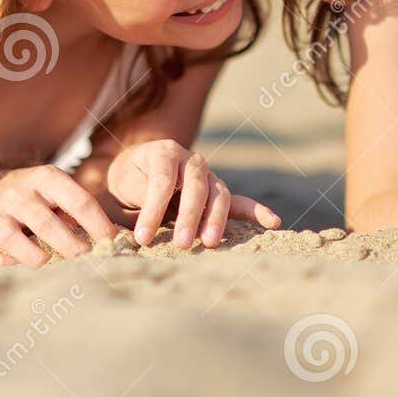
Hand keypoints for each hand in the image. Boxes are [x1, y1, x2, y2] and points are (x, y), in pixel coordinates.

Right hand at [0, 165, 117, 268]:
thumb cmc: (37, 198)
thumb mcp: (58, 191)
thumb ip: (80, 208)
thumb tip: (115, 239)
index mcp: (46, 179)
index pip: (78, 200)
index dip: (98, 223)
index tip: (112, 242)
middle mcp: (18, 193)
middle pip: (45, 221)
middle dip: (69, 244)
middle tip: (86, 260)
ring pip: (10, 235)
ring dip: (32, 254)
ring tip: (48, 262)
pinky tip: (13, 266)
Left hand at [106, 139, 282, 248]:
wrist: (138, 172)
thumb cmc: (129, 179)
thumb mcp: (124, 183)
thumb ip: (138, 192)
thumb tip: (149, 214)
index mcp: (165, 153)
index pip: (163, 181)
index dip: (153, 209)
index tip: (143, 237)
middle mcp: (191, 161)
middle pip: (195, 186)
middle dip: (189, 216)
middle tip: (181, 243)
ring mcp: (208, 177)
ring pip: (218, 195)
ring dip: (215, 220)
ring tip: (209, 243)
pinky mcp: (218, 194)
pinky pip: (239, 202)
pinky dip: (256, 212)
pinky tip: (273, 222)